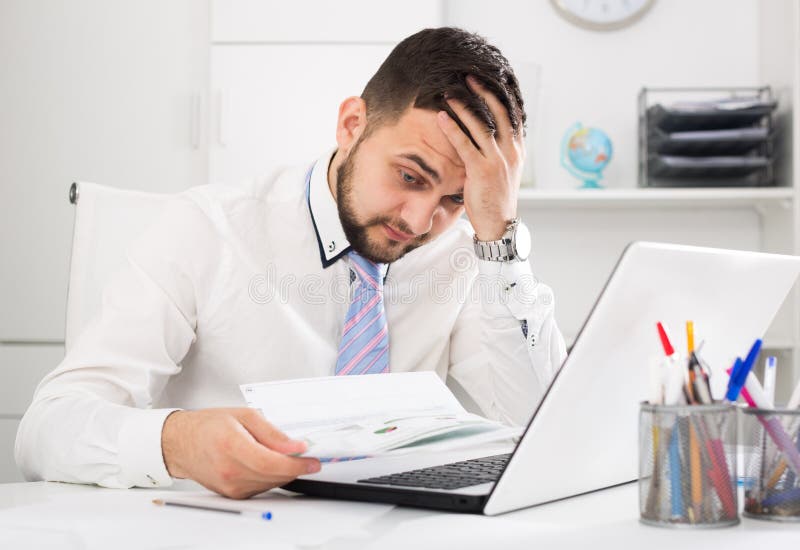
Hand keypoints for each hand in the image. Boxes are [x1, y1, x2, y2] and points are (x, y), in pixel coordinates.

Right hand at [161, 408, 320, 498]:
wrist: (181, 443)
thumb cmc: (208, 426)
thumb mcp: (244, 416)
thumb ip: (272, 433)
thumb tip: (295, 446)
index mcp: (231, 445)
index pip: (271, 462)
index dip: (295, 464)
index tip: (312, 461)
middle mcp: (229, 469)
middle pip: (273, 475)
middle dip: (295, 468)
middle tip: (309, 459)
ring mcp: (229, 485)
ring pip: (270, 484)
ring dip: (284, 473)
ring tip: (289, 458)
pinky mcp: (231, 493)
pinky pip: (261, 488)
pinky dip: (271, 477)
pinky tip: (271, 465)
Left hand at [436, 75, 524, 240]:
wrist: (498, 224)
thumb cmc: (496, 198)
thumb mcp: (504, 170)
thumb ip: (498, 150)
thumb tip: (487, 133)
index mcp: (517, 149)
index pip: (512, 114)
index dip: (500, 94)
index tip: (488, 79)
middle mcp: (511, 151)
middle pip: (498, 112)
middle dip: (483, 92)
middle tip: (468, 76)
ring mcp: (497, 160)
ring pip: (480, 125)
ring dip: (464, 106)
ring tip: (449, 93)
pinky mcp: (482, 170)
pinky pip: (465, 144)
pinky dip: (452, 128)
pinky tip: (442, 117)